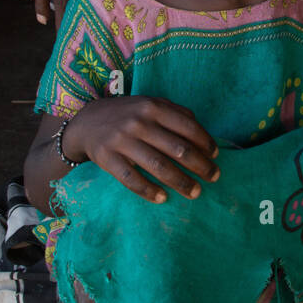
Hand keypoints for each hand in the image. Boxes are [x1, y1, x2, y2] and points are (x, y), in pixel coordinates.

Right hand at [65, 96, 220, 203]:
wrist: (87, 123)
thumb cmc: (128, 115)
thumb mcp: (150, 104)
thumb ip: (176, 113)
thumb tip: (203, 135)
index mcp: (153, 107)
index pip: (188, 126)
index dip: (206, 143)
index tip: (215, 156)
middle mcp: (139, 122)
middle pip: (178, 149)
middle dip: (201, 166)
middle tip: (213, 177)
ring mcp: (122, 141)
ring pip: (159, 166)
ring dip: (181, 182)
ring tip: (195, 192)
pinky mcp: (107, 158)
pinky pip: (131, 179)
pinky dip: (149, 191)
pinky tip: (163, 198)